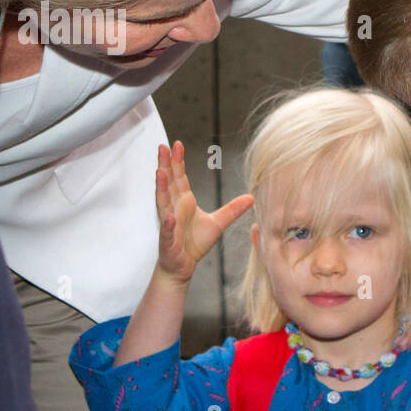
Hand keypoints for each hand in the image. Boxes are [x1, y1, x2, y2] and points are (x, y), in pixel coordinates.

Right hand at [155, 140, 253, 285]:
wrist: (183, 266)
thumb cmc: (194, 243)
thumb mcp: (218, 223)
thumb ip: (232, 209)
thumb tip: (251, 197)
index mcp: (184, 202)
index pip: (180, 177)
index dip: (178, 161)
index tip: (177, 144)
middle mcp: (174, 209)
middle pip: (168, 184)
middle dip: (166, 165)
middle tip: (163, 147)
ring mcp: (169, 224)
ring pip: (163, 203)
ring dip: (161, 189)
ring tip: (159, 173)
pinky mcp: (168, 241)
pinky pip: (167, 231)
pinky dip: (167, 224)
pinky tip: (168, 217)